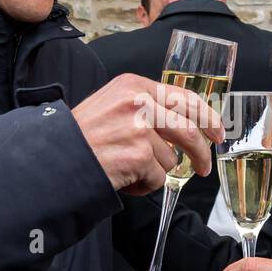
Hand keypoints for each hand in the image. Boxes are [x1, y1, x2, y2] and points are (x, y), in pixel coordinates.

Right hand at [73, 73, 223, 195]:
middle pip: (189, 128)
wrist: (55, 157)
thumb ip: (144, 108)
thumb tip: (183, 125)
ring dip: (154, 172)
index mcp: (133, 85)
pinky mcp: (139, 155)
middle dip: (202, 152)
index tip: (216, 133)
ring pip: (171, 159)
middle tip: (204, 167)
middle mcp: (139, 102)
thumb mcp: (112, 106)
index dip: (206, 118)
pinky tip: (123, 179)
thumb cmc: (81, 137)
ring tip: (127, 170)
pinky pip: (158, 178)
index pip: (184, 98)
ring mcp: (140, 128)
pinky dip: (144, 185)